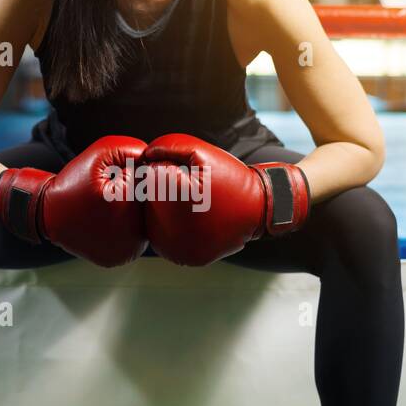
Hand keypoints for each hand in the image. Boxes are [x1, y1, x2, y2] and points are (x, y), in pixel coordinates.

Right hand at [0, 135, 148, 266]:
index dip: (133, 173)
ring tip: (107, 206)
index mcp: (130, 206)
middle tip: (109, 192)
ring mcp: (128, 251)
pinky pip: (133, 236)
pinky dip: (125, 227)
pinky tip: (108, 220)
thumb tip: (154, 158)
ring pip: (144, 222)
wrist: (46, 213)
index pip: (151, 181)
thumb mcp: (100, 153)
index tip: (111, 177)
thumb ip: (132, 149)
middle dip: (135, 193)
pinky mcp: (120, 257)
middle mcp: (133, 235)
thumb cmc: (73, 182)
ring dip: (133, 211)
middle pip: (150, 205)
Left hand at [140, 133, 309, 265]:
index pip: (150, 178)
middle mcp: (174, 230)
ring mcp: (180, 250)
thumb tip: (144, 155)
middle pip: (149, 203)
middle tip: (192, 188)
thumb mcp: (201, 153)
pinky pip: (168, 239)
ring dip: (165, 211)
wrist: (261, 209)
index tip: (186, 171)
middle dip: (164, 191)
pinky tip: (192, 219)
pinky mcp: (186, 259)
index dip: (166, 168)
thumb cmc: (230, 177)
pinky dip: (175, 228)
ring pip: (155, 223)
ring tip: (193, 203)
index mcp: (175, 199)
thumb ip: (168, 146)